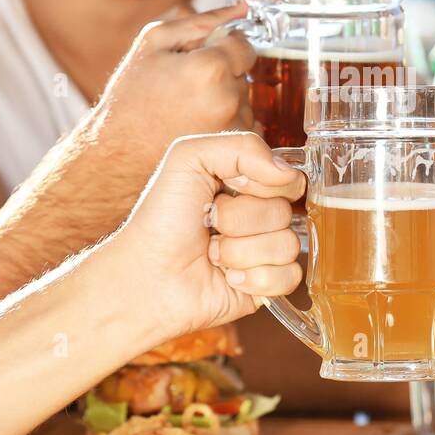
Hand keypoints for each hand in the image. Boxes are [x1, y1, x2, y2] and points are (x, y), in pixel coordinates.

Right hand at [91, 3, 255, 175]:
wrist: (121, 150)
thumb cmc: (132, 94)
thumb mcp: (156, 41)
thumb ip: (203, 19)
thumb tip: (242, 6)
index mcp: (211, 67)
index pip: (243, 42)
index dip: (221, 46)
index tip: (198, 57)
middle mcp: (229, 98)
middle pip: (244, 70)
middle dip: (223, 72)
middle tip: (186, 85)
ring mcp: (234, 126)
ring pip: (246, 96)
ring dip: (226, 96)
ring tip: (189, 107)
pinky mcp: (234, 147)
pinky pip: (247, 122)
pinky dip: (229, 120)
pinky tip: (199, 123)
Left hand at [111, 132, 305, 344]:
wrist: (145, 276)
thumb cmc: (161, 220)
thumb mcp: (189, 159)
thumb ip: (241, 147)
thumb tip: (287, 173)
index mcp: (248, 185)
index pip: (288, 177)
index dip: (261, 184)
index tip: (228, 187)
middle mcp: (260, 217)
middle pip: (285, 212)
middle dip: (239, 220)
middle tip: (210, 225)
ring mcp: (265, 253)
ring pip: (287, 245)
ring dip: (241, 252)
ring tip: (212, 255)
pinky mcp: (267, 287)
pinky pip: (289, 277)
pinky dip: (254, 279)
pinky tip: (227, 278)